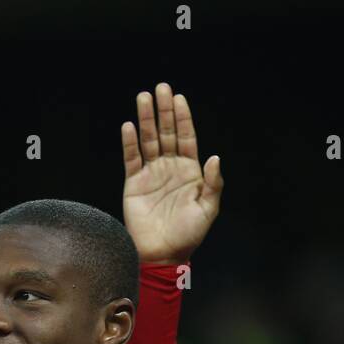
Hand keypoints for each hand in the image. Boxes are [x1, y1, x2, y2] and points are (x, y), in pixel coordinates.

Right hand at [122, 84, 222, 264]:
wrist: (163, 254)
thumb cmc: (188, 234)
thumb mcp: (208, 209)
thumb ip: (212, 183)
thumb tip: (214, 157)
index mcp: (190, 171)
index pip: (186, 137)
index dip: (182, 118)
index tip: (179, 99)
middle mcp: (170, 168)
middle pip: (166, 133)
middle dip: (164, 110)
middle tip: (161, 88)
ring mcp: (151, 174)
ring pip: (148, 141)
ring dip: (146, 119)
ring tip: (143, 98)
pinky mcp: (134, 183)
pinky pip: (131, 158)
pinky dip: (130, 143)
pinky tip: (129, 126)